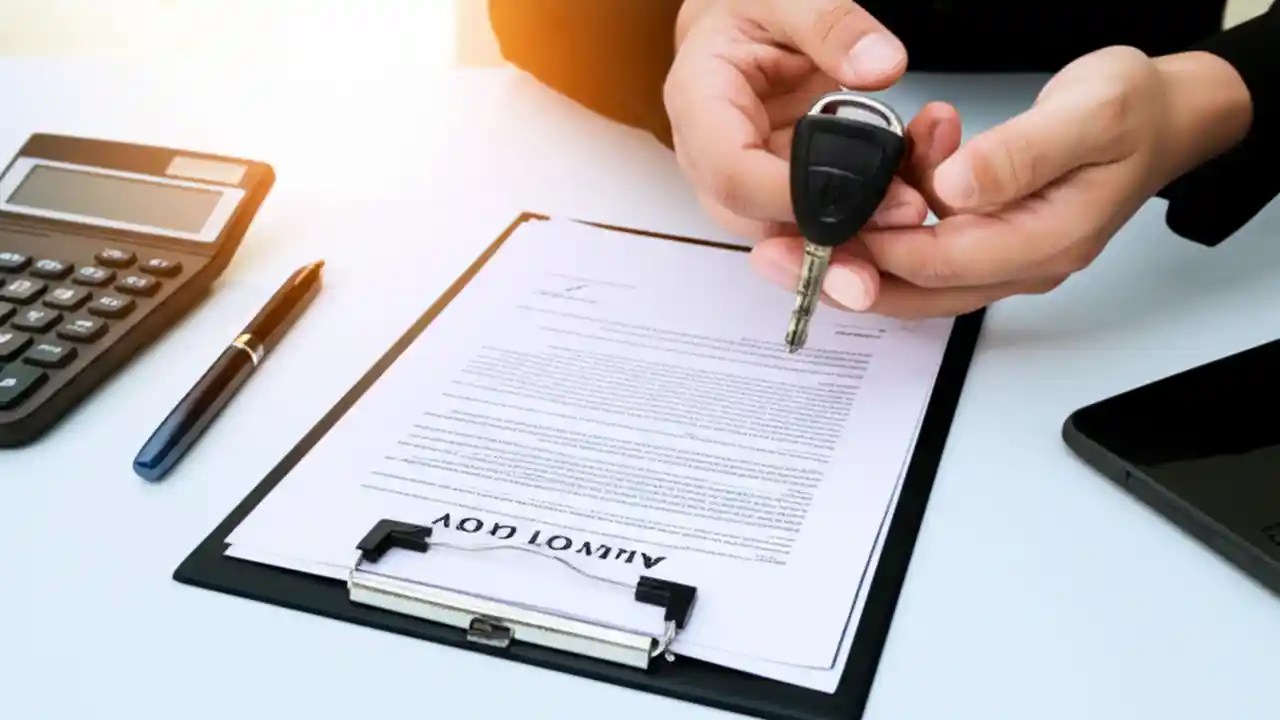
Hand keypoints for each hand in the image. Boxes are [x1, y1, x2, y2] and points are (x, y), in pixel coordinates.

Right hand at [665, 0, 928, 240]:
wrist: (740, 21)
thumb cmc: (749, 6)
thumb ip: (832, 24)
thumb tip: (882, 68)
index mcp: (699, 105)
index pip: (731, 175)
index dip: (790, 196)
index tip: (862, 190)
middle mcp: (712, 157)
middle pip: (758, 221)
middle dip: (831, 232)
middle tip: (905, 213)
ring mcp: (745, 179)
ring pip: (790, 231)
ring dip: (854, 231)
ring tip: (915, 204)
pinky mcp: (778, 187)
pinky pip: (816, 215)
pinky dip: (863, 212)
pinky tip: (909, 188)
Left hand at [750, 46, 1253, 316]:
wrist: (1163, 117)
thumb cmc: (1133, 113)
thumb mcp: (1089, 114)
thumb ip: (1021, 154)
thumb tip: (957, 187)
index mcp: (1044, 242)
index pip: (943, 262)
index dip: (876, 251)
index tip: (820, 234)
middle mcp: (1019, 263)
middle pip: (916, 288)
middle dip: (843, 273)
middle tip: (775, 252)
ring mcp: (1003, 256)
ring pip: (912, 275)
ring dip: (858, 250)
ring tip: (797, 224)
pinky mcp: (988, 238)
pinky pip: (925, 247)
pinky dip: (889, 223)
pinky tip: (869, 187)